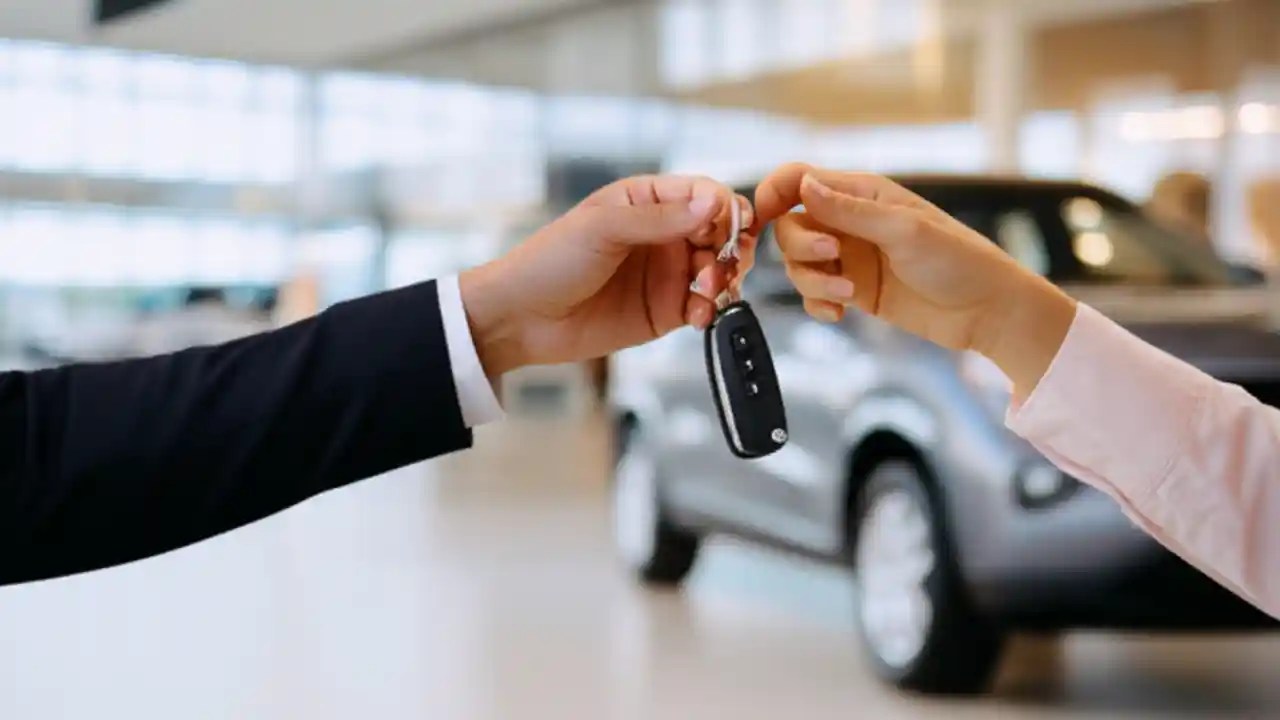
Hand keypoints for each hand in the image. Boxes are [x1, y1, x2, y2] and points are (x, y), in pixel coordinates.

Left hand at [460, 175, 754, 376]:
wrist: (521, 318)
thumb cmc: (549, 261)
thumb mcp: (603, 228)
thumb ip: (661, 218)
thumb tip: (713, 201)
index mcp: (647, 200)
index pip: (704, 192)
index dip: (724, 207)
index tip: (730, 224)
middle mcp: (663, 234)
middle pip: (721, 232)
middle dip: (730, 247)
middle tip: (722, 264)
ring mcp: (666, 273)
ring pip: (719, 270)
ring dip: (723, 280)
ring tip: (705, 293)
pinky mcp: (665, 310)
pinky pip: (703, 307)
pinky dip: (710, 311)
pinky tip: (697, 316)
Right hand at [754, 164, 1075, 397]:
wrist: (987, 311)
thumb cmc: (959, 261)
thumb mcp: (904, 230)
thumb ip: (850, 211)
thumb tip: (803, 187)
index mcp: (862, 193)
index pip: (798, 179)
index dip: (771, 194)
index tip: (761, 221)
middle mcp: (850, 222)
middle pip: (790, 227)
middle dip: (801, 248)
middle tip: (833, 259)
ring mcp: (850, 257)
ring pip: (798, 264)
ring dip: (812, 281)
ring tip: (848, 295)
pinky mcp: (854, 290)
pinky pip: (814, 294)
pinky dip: (818, 304)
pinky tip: (841, 314)